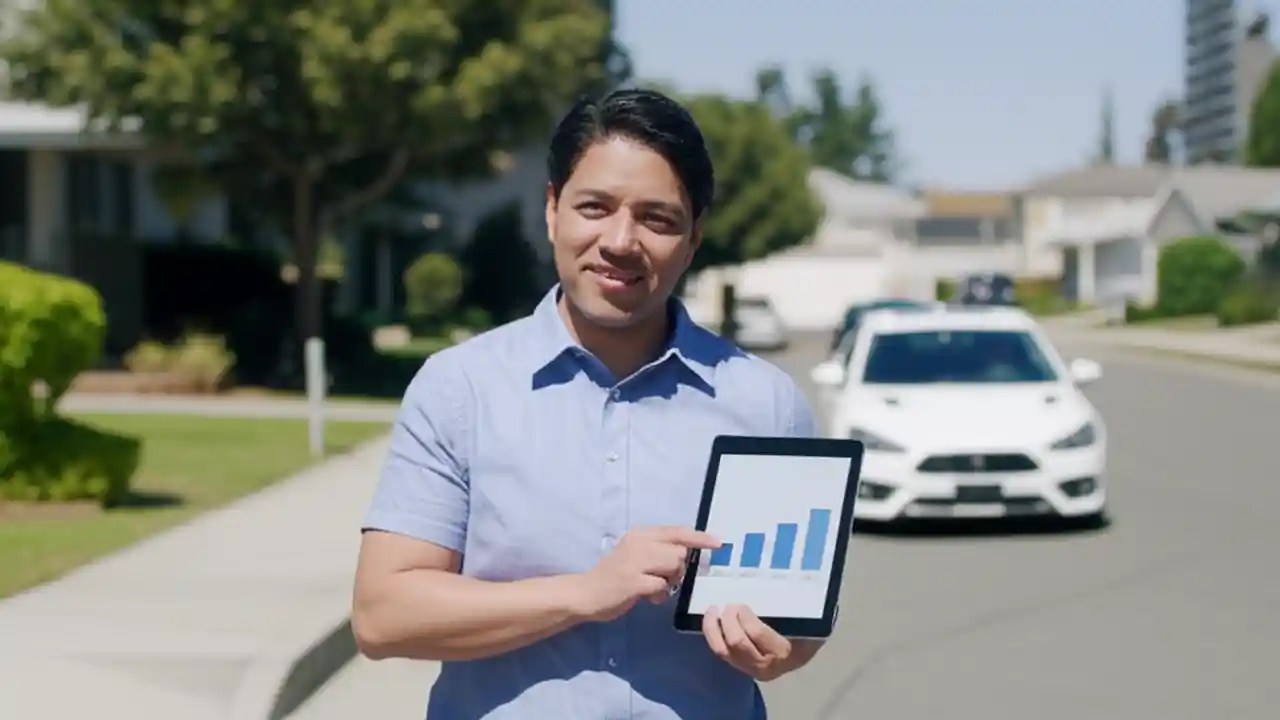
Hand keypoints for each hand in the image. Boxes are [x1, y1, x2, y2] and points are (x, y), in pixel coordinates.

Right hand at [574, 526, 720, 622]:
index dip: (699, 537)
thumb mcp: (636, 555)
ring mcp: (635, 561)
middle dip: (678, 568)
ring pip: (674, 565)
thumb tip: (686, 554)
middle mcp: (638, 543)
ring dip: (669, 581)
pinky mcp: (633, 581)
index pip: (676, 531)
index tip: (718, 542)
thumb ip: (658, 551)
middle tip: (664, 579)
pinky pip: (661, 586)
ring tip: (654, 589)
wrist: (586, 593)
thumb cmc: (614, 576)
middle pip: (679, 551)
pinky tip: (648, 598)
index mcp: (640, 535)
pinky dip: (659, 594)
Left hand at [703, 604, 811, 681]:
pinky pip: (720, 652)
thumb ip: (791, 609)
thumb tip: (778, 587)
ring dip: (713, 628)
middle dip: (729, 620)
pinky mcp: (738, 667)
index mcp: (783, 651)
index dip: (745, 616)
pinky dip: (712, 635)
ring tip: (713, 610)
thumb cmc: (806, 633)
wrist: (802, 657)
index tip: (743, 604)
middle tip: (730, 605)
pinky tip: (712, 621)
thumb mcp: (806, 621)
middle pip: (736, 643)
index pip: (757, 633)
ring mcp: (749, 669)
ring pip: (722, 651)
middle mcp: (764, 665)